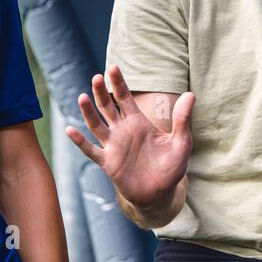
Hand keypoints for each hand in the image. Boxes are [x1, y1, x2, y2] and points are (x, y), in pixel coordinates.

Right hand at [65, 64, 193, 210]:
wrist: (160, 194)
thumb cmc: (171, 167)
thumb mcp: (181, 142)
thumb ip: (182, 119)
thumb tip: (191, 94)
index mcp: (139, 123)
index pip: (125, 98)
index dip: (119, 83)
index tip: (113, 68)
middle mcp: (123, 131)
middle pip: (108, 107)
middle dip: (102, 93)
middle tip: (97, 77)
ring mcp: (113, 146)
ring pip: (96, 125)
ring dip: (88, 112)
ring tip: (82, 97)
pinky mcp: (108, 163)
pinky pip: (91, 150)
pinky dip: (80, 141)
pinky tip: (70, 129)